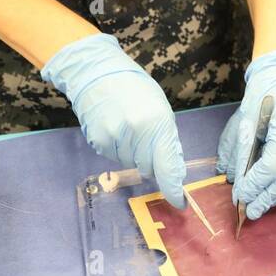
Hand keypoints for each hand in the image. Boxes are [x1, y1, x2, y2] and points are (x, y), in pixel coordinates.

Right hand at [40, 32, 185, 206]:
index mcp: (157, 122)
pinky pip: (115, 158)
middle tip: (146, 138)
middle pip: (149, 168)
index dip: (173, 188)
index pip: (167, 166)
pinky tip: (116, 129)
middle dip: (152, 160)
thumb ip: (168, 140)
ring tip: (128, 127)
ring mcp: (114, 139)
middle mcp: (136, 133)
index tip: (178, 202)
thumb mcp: (160, 108)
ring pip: (132, 164)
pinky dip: (119, 149)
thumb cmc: (134, 88)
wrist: (96, 73)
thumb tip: (175, 172)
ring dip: (134, 153)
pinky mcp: (98, 142)